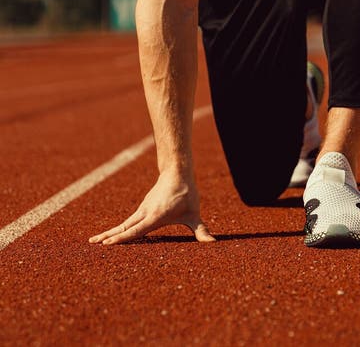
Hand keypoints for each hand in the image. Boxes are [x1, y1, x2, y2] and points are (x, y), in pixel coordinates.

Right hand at [89, 171, 214, 245]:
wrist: (177, 172)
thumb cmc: (186, 193)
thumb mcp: (194, 213)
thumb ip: (201, 230)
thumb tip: (212, 243)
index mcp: (156, 216)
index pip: (137, 230)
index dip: (123, 238)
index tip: (107, 244)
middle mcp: (145, 213)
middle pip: (124, 227)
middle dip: (108, 236)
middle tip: (92, 243)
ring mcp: (142, 210)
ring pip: (124, 224)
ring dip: (110, 232)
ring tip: (94, 241)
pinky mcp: (143, 208)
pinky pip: (128, 221)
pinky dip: (118, 229)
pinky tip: (112, 235)